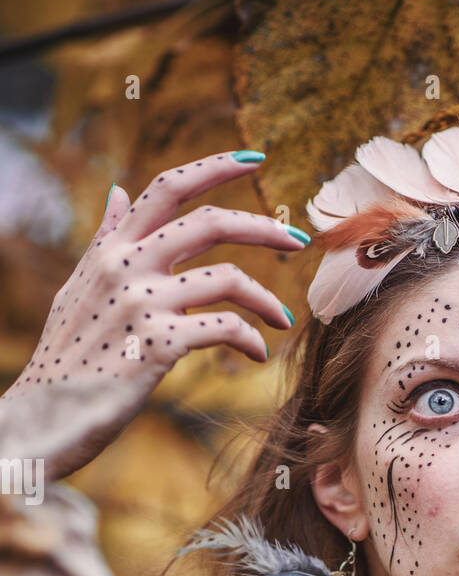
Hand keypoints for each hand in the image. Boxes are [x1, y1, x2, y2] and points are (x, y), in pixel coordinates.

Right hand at [0, 150, 305, 479]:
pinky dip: (250, 339)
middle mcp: (126, 265)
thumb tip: (120, 192)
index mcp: (112, 248)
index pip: (166, 187)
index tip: (255, 159)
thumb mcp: (80, 288)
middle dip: (263, 226)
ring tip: (282, 318)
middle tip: (298, 240)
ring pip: (228, 277)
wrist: (44, 416)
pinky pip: (225, 328)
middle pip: (209, 222)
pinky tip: (257, 352)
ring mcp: (142, 303)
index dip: (215, 167)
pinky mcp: (157, 344)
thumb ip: (106, 240)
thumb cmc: (67, 358)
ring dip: (266, 298)